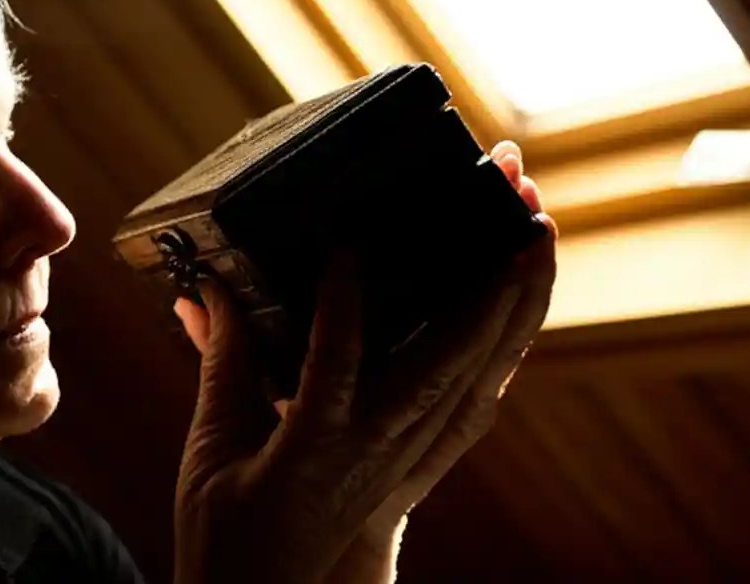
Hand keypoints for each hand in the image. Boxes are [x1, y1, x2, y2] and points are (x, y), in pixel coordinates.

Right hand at [171, 140, 556, 583]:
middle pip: (450, 369)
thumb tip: (211, 291)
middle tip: (522, 218)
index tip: (347, 248)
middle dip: (492, 291)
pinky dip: (501, 351)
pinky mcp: (415, 465)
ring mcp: (404, 461)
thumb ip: (221, 363)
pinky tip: (520, 308)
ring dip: (514, 311)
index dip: (342, 306)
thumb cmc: (229, 531)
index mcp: (313, 449)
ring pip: (478, 380)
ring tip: (538, 239)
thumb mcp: (212, 448)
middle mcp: (374, 453)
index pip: (336, 365)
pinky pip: (474, 402)